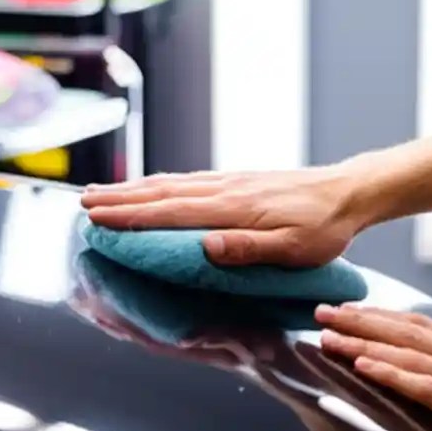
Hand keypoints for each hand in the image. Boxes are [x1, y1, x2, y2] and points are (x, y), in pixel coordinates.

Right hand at [80, 164, 369, 266]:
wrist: (348, 192)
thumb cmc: (324, 229)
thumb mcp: (295, 249)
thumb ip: (250, 250)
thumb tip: (205, 248)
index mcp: (234, 209)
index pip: (173, 212)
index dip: (132, 217)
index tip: (99, 218)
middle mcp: (226, 190)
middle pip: (162, 192)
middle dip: (120, 199)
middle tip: (83, 203)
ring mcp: (230, 182)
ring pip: (172, 183)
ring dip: (134, 189)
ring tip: (102, 192)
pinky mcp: (237, 181)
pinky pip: (189, 181)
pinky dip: (160, 183)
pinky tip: (149, 188)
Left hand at [315, 304, 431, 430]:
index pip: (419, 326)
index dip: (380, 316)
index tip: (350, 309)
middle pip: (404, 331)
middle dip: (359, 319)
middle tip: (322, 310)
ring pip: (405, 353)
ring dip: (362, 341)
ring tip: (327, 333)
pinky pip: (423, 386)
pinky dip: (390, 372)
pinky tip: (363, 365)